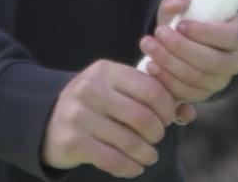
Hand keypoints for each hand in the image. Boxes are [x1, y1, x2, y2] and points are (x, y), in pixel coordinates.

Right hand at [41, 59, 177, 177]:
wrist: (48, 121)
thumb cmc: (96, 106)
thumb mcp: (120, 93)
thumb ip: (154, 98)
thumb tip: (188, 112)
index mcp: (107, 70)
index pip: (151, 89)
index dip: (167, 108)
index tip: (168, 119)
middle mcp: (90, 88)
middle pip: (142, 117)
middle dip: (157, 134)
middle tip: (156, 139)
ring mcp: (78, 114)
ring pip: (129, 141)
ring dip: (146, 154)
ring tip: (149, 156)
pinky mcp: (72, 140)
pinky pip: (112, 159)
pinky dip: (130, 167)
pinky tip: (135, 167)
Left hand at [137, 0, 237, 124]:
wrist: (183, 23)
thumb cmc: (193, 1)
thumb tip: (174, 6)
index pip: (231, 38)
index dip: (205, 34)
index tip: (180, 24)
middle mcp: (237, 60)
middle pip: (213, 63)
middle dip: (180, 49)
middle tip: (157, 32)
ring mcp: (221, 79)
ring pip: (197, 80)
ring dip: (169, 64)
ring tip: (149, 46)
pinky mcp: (203, 92)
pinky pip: (187, 94)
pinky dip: (167, 82)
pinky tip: (151, 65)